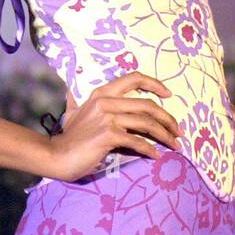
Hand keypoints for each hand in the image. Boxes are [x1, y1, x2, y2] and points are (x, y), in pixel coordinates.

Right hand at [43, 72, 181, 181]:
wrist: (56, 156)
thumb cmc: (69, 138)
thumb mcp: (74, 113)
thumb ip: (80, 102)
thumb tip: (72, 92)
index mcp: (101, 93)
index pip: (134, 78)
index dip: (155, 84)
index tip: (168, 95)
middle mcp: (105, 101)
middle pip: (147, 105)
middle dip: (167, 118)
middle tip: (178, 131)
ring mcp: (107, 118)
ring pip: (146, 123)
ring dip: (165, 135)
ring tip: (174, 145)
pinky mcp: (108, 136)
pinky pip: (137, 141)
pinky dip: (150, 149)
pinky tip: (156, 156)